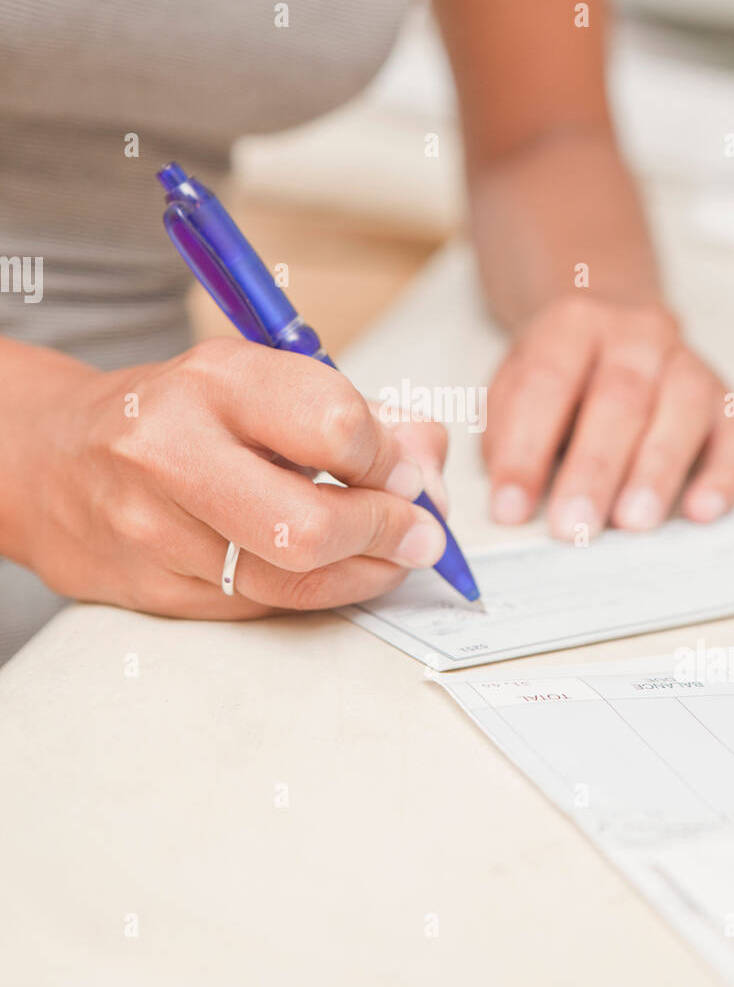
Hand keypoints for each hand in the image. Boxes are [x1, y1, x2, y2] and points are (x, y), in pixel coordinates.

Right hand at [16, 338, 449, 617]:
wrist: (52, 458)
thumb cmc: (178, 413)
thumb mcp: (262, 382)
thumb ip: (359, 415)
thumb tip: (428, 462)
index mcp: (216, 380)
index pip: (336, 427)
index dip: (393, 461)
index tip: (410, 475)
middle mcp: (173, 451)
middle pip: (309, 526)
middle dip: (386, 535)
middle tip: (419, 534)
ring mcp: (153, 529)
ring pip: (290, 581)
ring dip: (365, 574)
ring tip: (390, 555)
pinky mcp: (149, 588)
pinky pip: (260, 606)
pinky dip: (314, 591)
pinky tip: (330, 569)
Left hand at [483, 295, 733, 539]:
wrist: (610, 330)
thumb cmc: (557, 376)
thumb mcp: (511, 388)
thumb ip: (505, 434)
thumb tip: (511, 498)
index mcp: (572, 324)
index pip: (545, 384)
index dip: (525, 450)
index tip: (508, 509)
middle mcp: (637, 335)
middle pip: (619, 399)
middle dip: (594, 470)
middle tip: (573, 526)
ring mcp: (687, 363)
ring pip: (682, 410)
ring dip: (657, 470)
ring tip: (633, 523)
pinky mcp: (725, 400)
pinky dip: (723, 476)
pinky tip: (701, 513)